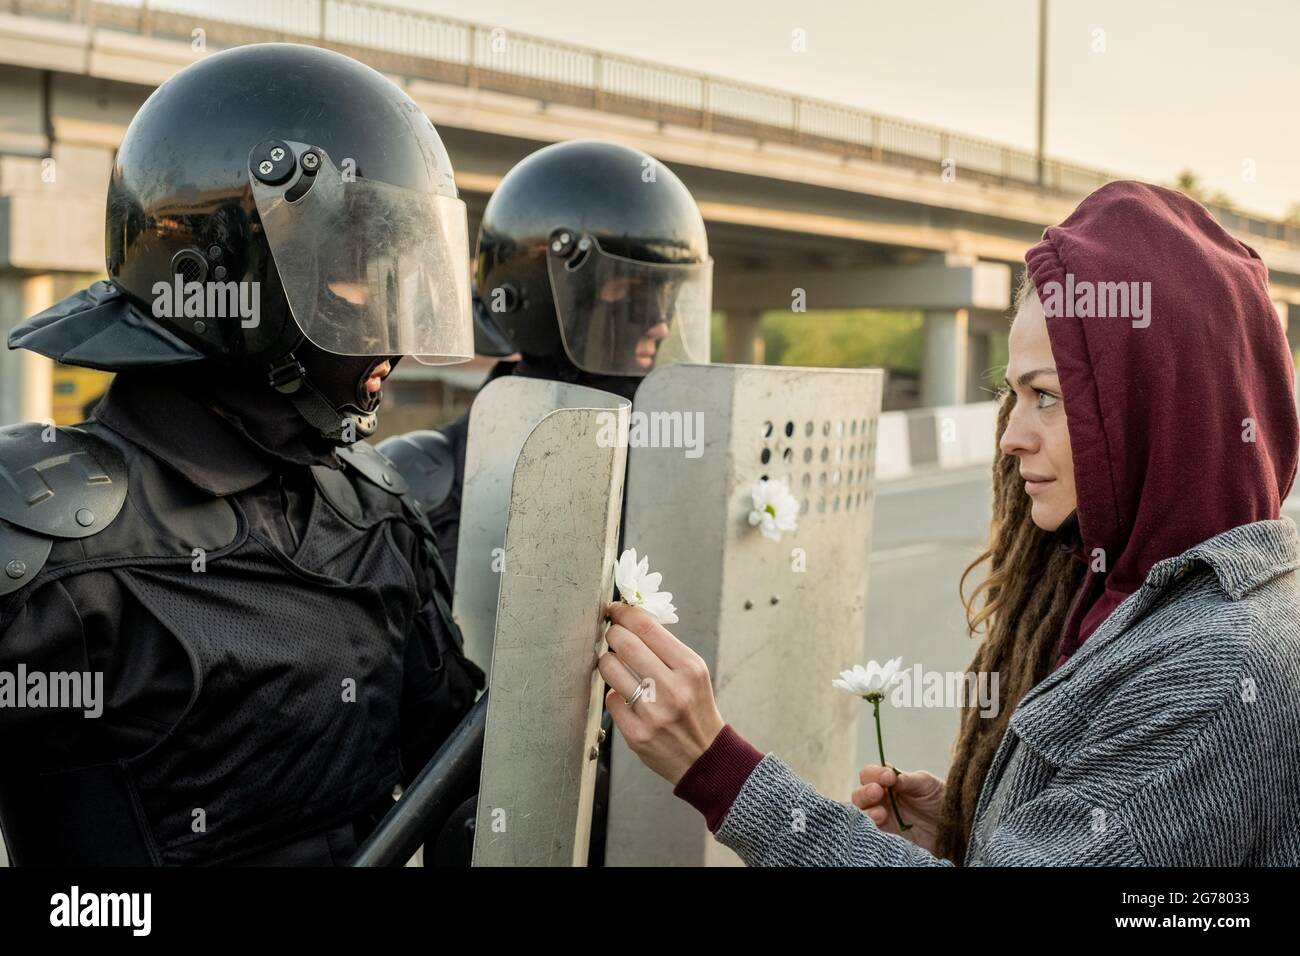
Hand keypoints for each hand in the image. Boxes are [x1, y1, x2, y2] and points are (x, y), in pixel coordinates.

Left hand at [597, 602, 724, 784]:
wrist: (705, 756)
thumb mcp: (694, 672)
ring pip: (609, 669)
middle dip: (612, 633)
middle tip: (612, 635)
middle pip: (624, 643)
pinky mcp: (636, 734)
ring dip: (607, 662)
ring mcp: (653, 713)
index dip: (625, 613)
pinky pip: (610, 700)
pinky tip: (626, 699)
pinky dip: (614, 695)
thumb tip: (630, 620)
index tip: (616, 610)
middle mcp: (672, 689)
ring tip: (616, 666)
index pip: (647, 628)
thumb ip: (665, 647)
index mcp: (689, 668)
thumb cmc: (696, 708)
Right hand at [852, 765, 945, 852]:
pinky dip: (869, 826)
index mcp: (889, 784)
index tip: (888, 777)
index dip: (875, 774)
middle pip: (860, 794)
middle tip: (878, 791)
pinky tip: (880, 821)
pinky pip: (869, 831)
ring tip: (881, 812)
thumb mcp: (928, 785)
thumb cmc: (942, 801)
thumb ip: (908, 780)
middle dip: (866, 791)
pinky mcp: (886, 838)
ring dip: (866, 809)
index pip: (870, 775)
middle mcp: (881, 801)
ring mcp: (883, 820)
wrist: (956, 828)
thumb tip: (892, 776)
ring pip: (860, 813)